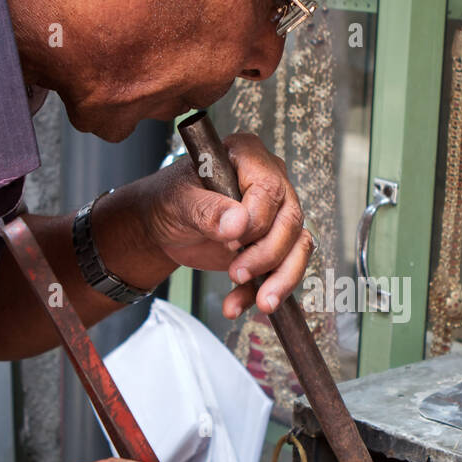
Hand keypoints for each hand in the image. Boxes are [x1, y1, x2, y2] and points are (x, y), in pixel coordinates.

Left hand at [140, 133, 314, 318]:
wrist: (164, 226)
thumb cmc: (168, 201)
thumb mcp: (179, 202)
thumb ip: (208, 211)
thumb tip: (239, 223)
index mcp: (247, 156)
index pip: (270, 189)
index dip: (257, 220)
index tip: (232, 241)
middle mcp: (271, 181)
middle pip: (290, 221)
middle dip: (268, 256)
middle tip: (236, 274)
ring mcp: (277, 214)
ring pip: (297, 248)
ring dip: (279, 280)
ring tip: (259, 303)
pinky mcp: (275, 244)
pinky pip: (284, 270)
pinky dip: (264, 291)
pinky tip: (237, 305)